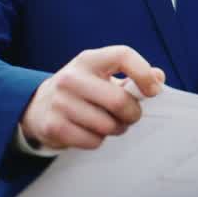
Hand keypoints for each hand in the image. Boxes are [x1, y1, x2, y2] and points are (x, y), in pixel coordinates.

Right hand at [20, 46, 164, 150]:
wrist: (39, 105)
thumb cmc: (84, 89)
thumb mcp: (104, 74)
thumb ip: (134, 75)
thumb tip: (158, 78)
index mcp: (89, 59)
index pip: (123, 55)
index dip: (144, 73)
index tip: (154, 91)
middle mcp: (71, 77)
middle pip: (118, 100)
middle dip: (133, 113)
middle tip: (131, 116)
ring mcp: (59, 102)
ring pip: (108, 125)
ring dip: (117, 128)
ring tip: (110, 123)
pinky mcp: (53, 126)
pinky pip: (93, 141)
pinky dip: (99, 140)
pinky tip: (91, 131)